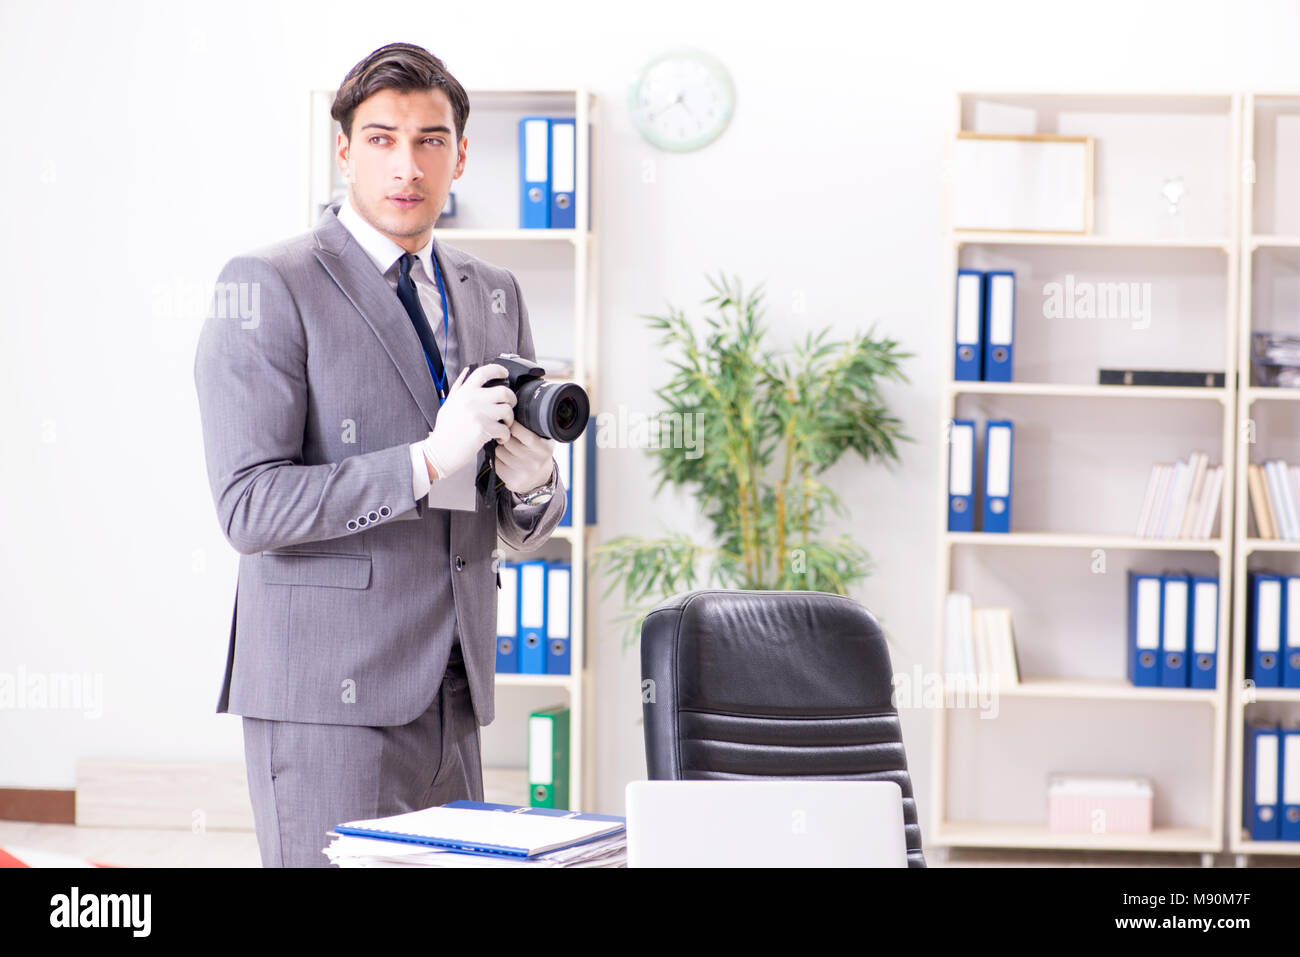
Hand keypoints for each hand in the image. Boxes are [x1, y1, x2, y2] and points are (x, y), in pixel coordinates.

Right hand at [421, 364, 515, 479]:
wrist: (440, 450)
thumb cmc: (445, 430)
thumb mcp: (448, 404)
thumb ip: (458, 387)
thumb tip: (467, 371)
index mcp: (464, 392)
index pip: (484, 372)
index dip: (498, 370)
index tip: (505, 373)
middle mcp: (472, 400)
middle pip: (504, 391)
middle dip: (511, 399)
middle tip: (509, 406)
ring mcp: (478, 414)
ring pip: (508, 410)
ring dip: (510, 419)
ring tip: (504, 425)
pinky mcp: (484, 429)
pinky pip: (505, 429)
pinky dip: (505, 435)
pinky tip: (499, 438)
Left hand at [494, 420, 556, 494]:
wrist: (540, 480)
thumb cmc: (537, 454)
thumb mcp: (544, 441)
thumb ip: (535, 429)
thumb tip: (514, 411)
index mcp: (545, 449)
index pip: (525, 434)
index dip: (513, 426)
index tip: (509, 422)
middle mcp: (536, 463)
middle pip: (509, 442)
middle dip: (504, 437)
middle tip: (506, 436)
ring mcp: (525, 474)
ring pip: (500, 452)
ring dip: (500, 448)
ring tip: (507, 449)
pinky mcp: (513, 482)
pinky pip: (497, 464)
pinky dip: (497, 460)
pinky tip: (505, 460)